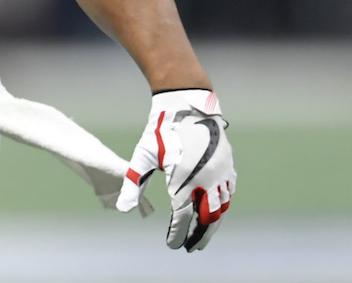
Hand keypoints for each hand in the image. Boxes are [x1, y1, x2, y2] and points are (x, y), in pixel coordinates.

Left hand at [115, 89, 234, 251]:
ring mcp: (221, 171)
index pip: (183, 216)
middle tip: (191, 248)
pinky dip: (223, 205)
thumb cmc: (161, 130)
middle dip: (199, 235)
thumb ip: (134, 183)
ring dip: (213, 223)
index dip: (178, 233)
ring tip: (203, 235)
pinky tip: (216, 212)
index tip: (172, 245)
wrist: (187, 104)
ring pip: (222, 207)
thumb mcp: (143, 155)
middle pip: (207, 218)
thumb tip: (122, 209)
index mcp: (185, 178)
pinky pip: (229, 191)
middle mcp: (207, 178)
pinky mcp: (228, 164)